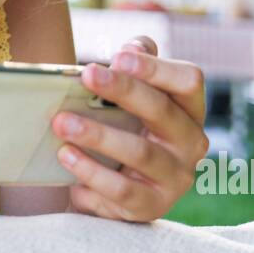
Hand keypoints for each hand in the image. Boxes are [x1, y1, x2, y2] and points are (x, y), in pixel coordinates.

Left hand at [51, 36, 208, 221]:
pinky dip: (91, 173)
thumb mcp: (135, 99)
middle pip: (162, 110)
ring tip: (62, 122)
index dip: (156, 67)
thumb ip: (136, 67)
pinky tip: (66, 157)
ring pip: (141, 152)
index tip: (118, 56)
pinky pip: (122, 191)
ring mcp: (176, 178)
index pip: (189, 80)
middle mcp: (192, 143)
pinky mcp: (152, 206)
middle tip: (86, 75)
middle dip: (123, 90)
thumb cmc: (129, 129)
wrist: (120, 189)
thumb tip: (132, 46)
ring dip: (98, 134)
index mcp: (190, 110)